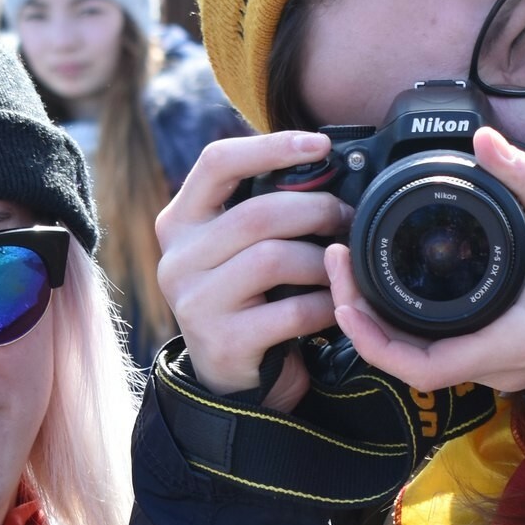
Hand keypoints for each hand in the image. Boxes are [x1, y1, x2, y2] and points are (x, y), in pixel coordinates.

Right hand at [155, 130, 350, 410]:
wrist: (230, 379)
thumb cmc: (247, 299)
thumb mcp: (238, 247)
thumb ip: (261, 207)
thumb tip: (326, 165)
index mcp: (179, 222)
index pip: (217, 163)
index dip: (271, 147)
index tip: (320, 145)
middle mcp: (177, 259)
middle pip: (257, 214)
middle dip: (316, 211)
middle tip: (347, 218)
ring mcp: (195, 302)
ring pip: (274, 258)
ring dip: (323, 262)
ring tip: (341, 267)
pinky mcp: (223, 342)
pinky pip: (291, 310)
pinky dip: (324, 304)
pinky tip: (334, 305)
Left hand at [327, 128, 524, 394]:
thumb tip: (488, 141)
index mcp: (505, 343)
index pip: (415, 365)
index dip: (368, 335)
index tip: (344, 289)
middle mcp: (499, 365)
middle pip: (407, 361)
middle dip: (363, 318)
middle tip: (339, 261)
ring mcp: (504, 366)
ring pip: (426, 357)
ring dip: (387, 321)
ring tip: (359, 270)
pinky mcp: (509, 355)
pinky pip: (449, 349)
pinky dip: (417, 324)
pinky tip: (403, 288)